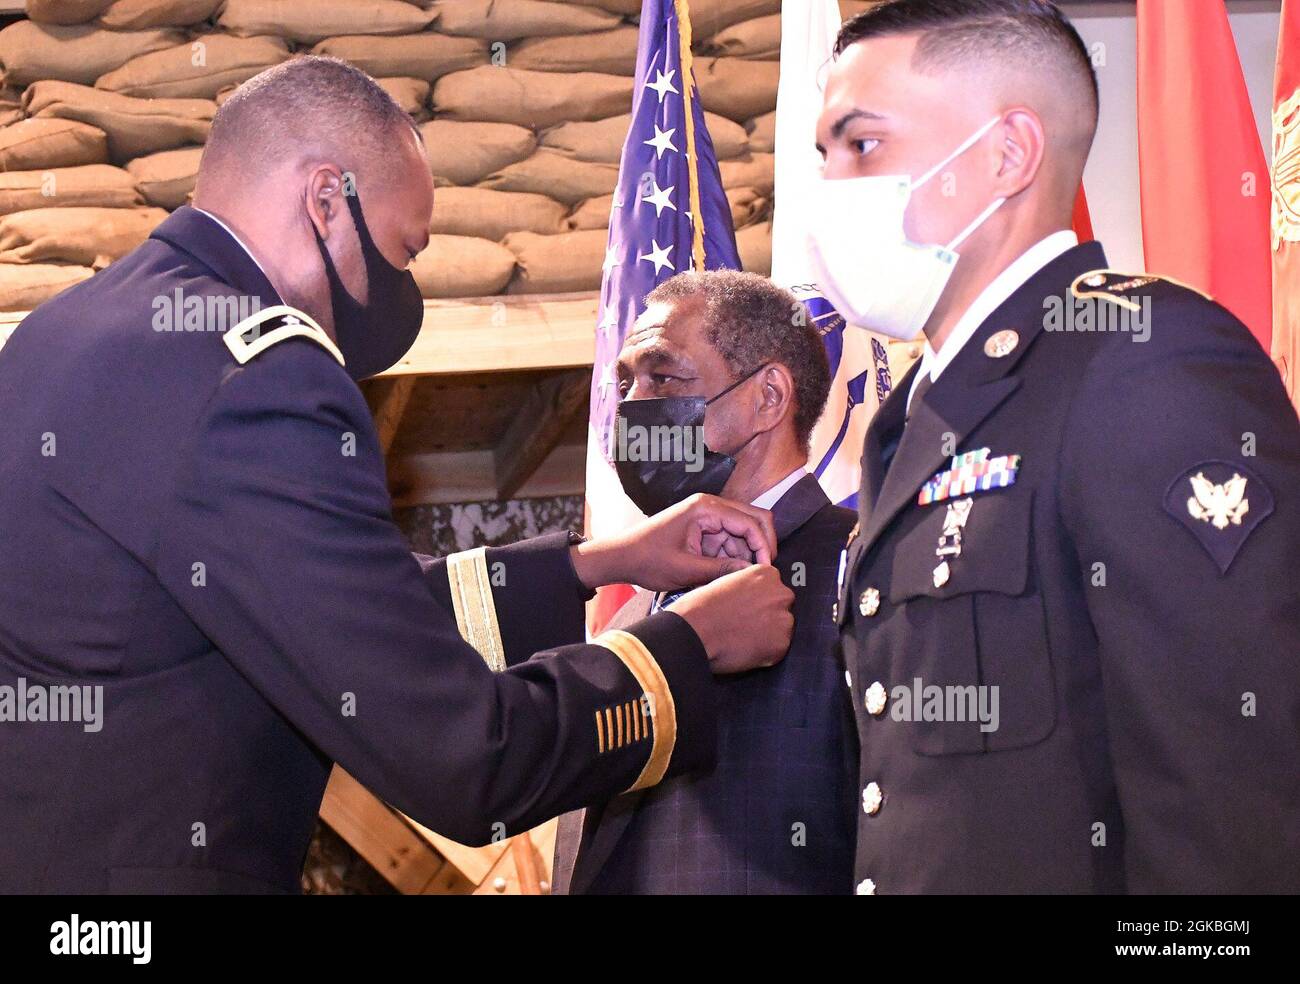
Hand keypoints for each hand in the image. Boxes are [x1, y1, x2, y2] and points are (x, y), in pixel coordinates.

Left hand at [571, 493, 777, 591]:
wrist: (622, 557)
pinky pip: (729, 540)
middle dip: (761, 545)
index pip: (749, 521)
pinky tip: (728, 575)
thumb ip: (722, 570)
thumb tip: (752, 573)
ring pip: (743, 532)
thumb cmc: (648, 560)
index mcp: (706, 508)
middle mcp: (710, 506)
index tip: (767, 570)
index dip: (763, 546)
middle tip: (764, 572)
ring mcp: (707, 517)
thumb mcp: (687, 569)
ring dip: (745, 554)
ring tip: (740, 578)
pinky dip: (733, 556)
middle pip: (752, 519)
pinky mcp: (704, 529)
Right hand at [667, 564, 793, 673]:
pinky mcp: (782, 644)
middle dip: (768, 615)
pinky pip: (778, 649)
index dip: (759, 601)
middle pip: (782, 606)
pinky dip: (765, 652)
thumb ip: (747, 588)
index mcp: (766, 574)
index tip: (748, 609)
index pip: (773, 588)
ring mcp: (784, 620)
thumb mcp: (726, 582)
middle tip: (746, 625)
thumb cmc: (701, 607)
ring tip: (743, 639)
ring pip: (782, 628)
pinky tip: (746, 650)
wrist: (695, 632)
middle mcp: (781, 594)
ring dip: (768, 634)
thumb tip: (752, 599)